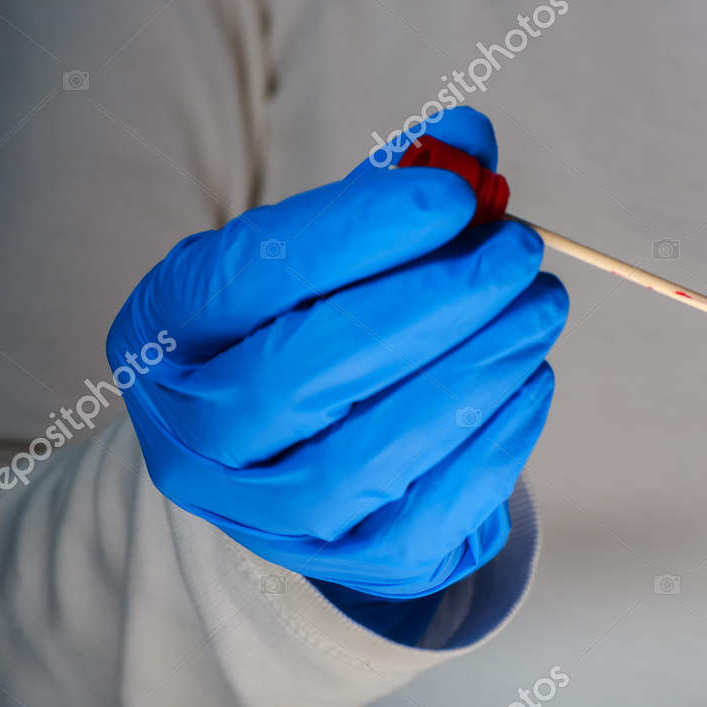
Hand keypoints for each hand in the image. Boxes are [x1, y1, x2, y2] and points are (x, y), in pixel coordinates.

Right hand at [106, 107, 564, 600]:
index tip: (458, 195)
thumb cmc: (305, 330)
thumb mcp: (320, 256)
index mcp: (167, 336)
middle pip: (312, 368)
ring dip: (477, 369)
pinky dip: (496, 442)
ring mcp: (271, 518)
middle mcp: (199, 439)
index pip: (254, 276)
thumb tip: (473, 142)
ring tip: (539, 308)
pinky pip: (433, 513)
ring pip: (375, 452)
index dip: (362, 231)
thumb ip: (386, 196)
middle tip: (519, 254)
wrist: (294, 463)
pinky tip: (531, 379)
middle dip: (436, 303)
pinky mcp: (356, 565)